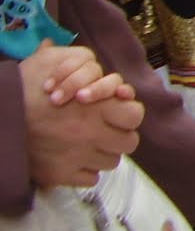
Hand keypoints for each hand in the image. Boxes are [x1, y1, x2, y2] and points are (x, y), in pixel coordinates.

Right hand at [23, 51, 143, 188]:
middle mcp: (92, 134)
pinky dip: (85, 171)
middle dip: (121, 135)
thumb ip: (76, 61)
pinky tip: (75, 159)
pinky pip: (90, 180)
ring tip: (90, 144)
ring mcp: (77, 157)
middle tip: (107, 130)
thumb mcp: (50, 63)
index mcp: (97, 106)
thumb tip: (70, 50)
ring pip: (110, 162)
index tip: (117, 110)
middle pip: (129, 142)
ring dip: (103, 153)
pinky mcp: (60, 175)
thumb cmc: (23, 88)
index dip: (128, 112)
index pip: (135, 114)